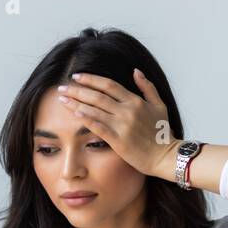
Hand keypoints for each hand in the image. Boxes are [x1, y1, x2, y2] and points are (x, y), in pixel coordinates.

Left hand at [55, 70, 177, 178]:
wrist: (165, 156)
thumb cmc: (162, 132)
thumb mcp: (159, 105)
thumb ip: (147, 87)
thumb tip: (136, 71)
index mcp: (135, 101)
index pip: (109, 85)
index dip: (91, 79)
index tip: (76, 76)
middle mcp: (127, 111)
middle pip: (97, 96)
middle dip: (77, 90)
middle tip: (62, 88)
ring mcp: (122, 125)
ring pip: (95, 110)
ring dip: (76, 104)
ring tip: (62, 100)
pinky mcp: (118, 141)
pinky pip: (99, 127)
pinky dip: (87, 119)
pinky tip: (75, 114)